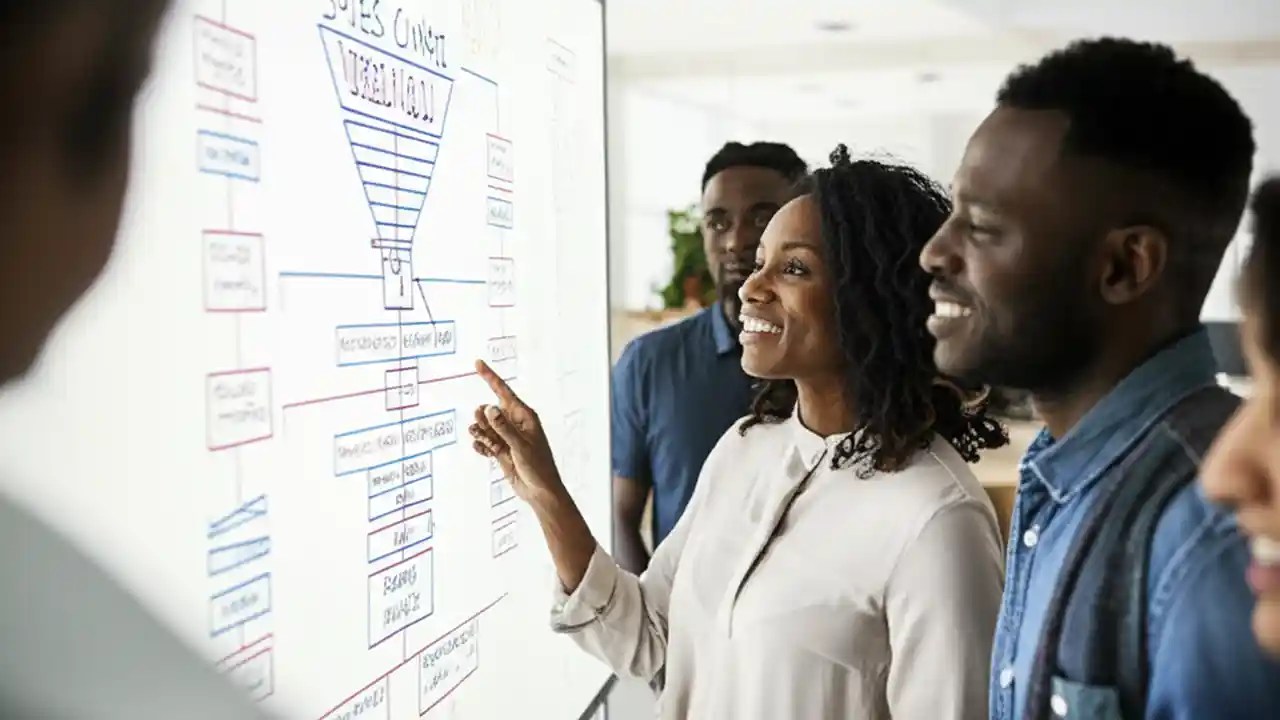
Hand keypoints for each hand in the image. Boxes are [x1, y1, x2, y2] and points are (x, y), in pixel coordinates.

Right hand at [469, 359, 563, 503]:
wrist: (539, 491)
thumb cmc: (538, 467)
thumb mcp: (521, 446)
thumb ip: (503, 427)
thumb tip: (489, 407)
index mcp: (524, 416)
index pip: (503, 392)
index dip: (490, 377)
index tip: (477, 363)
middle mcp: (514, 423)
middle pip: (489, 410)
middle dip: (482, 418)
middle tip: (485, 430)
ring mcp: (507, 436)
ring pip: (484, 426)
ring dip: (480, 433)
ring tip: (488, 444)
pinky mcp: (501, 449)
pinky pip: (484, 441)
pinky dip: (481, 445)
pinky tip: (484, 451)